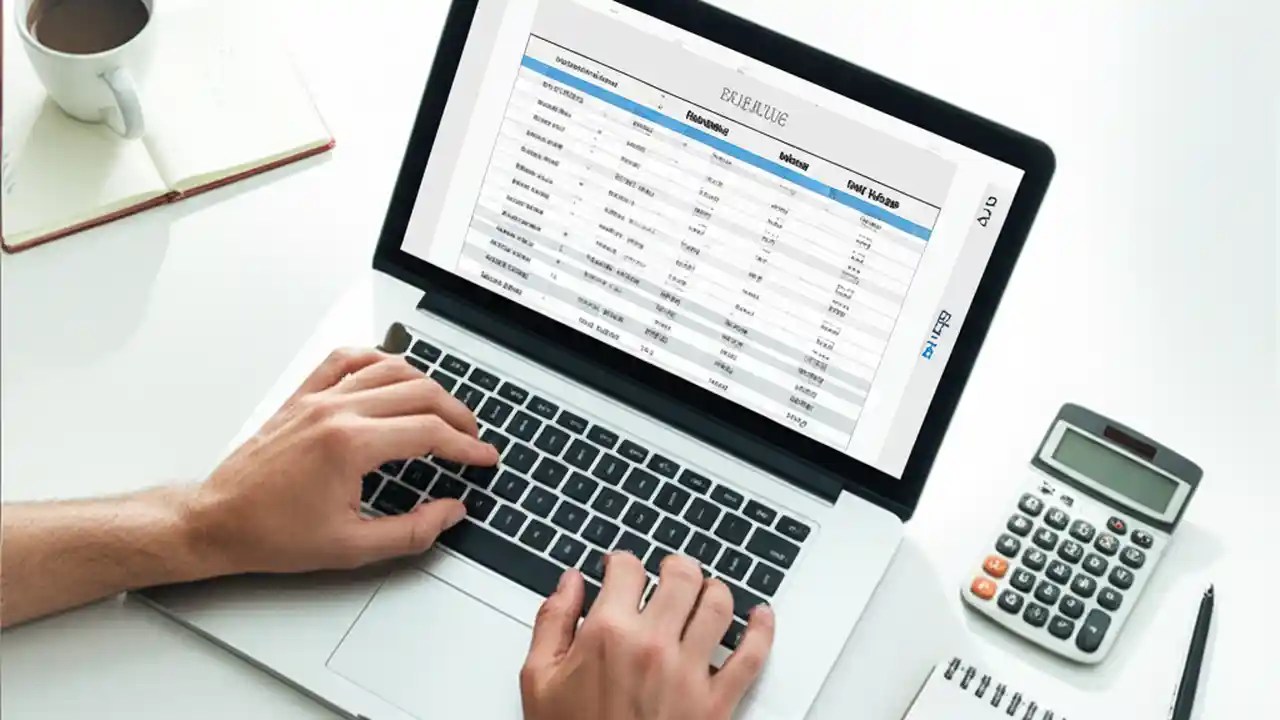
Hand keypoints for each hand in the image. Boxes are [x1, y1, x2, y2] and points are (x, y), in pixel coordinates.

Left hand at [186, 348, 497, 574]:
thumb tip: (450, 512)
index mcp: (351, 446)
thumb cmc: (272, 534)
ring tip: (443, 410)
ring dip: (426, 386)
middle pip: (419, 393)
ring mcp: (318, 398)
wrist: (217, 520)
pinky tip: (393, 374)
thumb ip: (412, 531)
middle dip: (457, 415)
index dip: (466, 446)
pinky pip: (347, 360)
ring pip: (390, 369)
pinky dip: (378, 360)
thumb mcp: (352, 547)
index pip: (429, 433)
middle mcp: (337, 412)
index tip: (483, 457)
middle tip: (471, 438)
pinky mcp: (302, 396)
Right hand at [520, 553, 774, 719]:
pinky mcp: (715, 703)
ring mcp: (688, 673)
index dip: (624, 561)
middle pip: (681, 576)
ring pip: (718, 604)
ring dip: (713, 590)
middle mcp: (652, 645)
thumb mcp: (539, 680)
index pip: (629, 568)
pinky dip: (762, 630)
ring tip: (705, 592)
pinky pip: (751, 655)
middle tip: (669, 572)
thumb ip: (552, 621)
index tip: (622, 568)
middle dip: (674, 566)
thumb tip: (570, 582)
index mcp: (607, 634)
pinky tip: (760, 616)